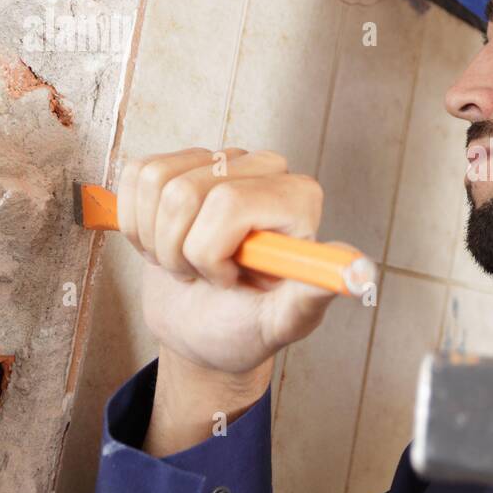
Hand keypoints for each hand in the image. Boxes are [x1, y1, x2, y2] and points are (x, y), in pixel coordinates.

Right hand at [116, 147, 354, 375]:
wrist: (203, 330)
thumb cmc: (246, 328)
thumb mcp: (281, 323)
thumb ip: (312, 297)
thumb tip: (356, 271)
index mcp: (299, 199)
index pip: (229, 203)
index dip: (210, 252)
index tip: (226, 282)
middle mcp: (267, 169)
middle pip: (187, 192)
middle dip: (181, 250)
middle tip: (203, 277)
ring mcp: (221, 163)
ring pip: (158, 182)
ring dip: (157, 239)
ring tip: (186, 263)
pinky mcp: (180, 166)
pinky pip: (137, 174)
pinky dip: (136, 221)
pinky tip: (163, 243)